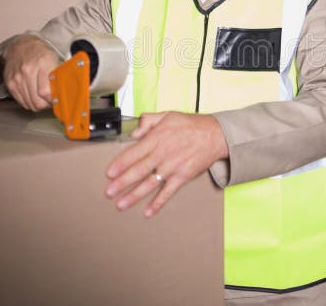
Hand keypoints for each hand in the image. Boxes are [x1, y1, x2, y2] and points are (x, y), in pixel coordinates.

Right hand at [2, 35, 59, 111]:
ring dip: (37, 104)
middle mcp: (28, 70)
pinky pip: (21, 101)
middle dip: (46, 105)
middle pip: (37, 101)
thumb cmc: (41, 54)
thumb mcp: (55, 60)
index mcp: (43, 63)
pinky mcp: (10, 82)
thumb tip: (66, 92)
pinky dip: (28, 102)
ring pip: (29, 103)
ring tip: (42, 98)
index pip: (46, 92)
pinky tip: (33, 96)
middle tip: (50, 101)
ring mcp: (17, 77)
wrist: (22, 46)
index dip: (52, 100)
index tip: (57, 101)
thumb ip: (59, 76)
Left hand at [105, 112, 228, 216]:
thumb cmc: (192, 125)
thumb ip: (148, 121)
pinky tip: (148, 212)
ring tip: (121, 204)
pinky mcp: (182, 177)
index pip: (134, 153)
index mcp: (157, 138)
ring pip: (149, 184)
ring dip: (134, 195)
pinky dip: (158, 203)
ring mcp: (172, 167)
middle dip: (122, 183)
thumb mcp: (167, 115)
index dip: (120, 164)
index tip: (110, 173)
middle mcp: (163, 154)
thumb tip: (134, 132)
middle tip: (109, 192)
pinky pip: (168, 192)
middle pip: (138, 171)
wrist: (216, 135)